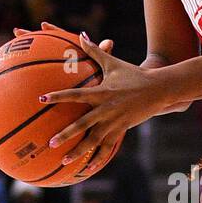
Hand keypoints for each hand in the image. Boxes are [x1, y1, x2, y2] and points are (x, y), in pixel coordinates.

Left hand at [41, 33, 167, 168]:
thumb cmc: (134, 74)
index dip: (59, 97)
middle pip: (83, 125)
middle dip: (66, 135)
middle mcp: (106, 110)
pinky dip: (98, 158)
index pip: (76, 95)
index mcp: (102, 93)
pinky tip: (88, 168)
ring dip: (79, 151)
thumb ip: (94, 51)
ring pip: (95, 140)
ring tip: (64, 160)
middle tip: (51, 143)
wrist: (158, 89)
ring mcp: (114, 122)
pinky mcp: (122, 131)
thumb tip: (81, 34)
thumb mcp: (113, 63)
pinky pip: (108, 147)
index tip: (42, 99)